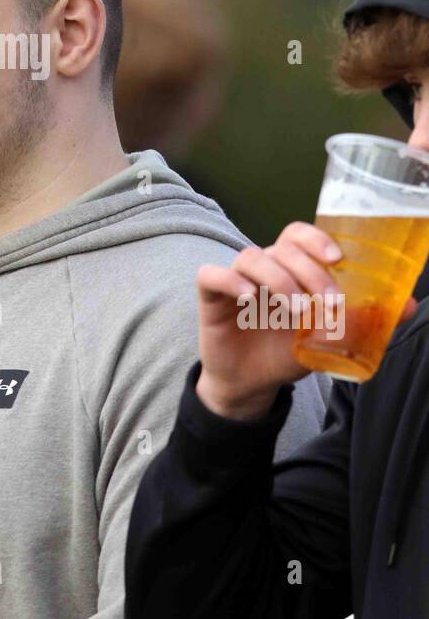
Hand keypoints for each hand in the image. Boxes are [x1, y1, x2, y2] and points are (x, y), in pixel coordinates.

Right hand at [195, 220, 415, 420]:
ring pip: (252, 258)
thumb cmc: (288, 351)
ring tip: (297, 311)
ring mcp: (235, 279)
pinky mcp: (210, 296)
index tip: (337, 258)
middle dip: (310, 272)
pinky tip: (249, 299)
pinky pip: (213, 275)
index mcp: (290, 266)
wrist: (252, 383)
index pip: (299, 234)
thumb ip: (364, 318)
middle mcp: (263, 265)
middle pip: (282, 248)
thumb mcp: (329, 337)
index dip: (316, 238)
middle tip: (328, 303)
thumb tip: (410, 305)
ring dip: (279, 280)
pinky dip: (231, 281)